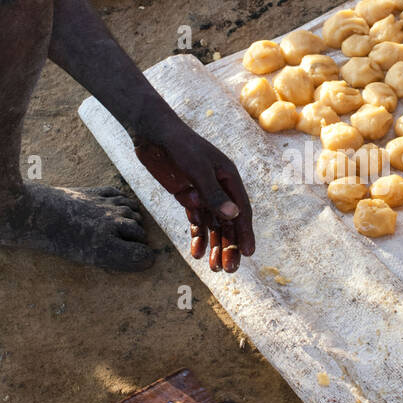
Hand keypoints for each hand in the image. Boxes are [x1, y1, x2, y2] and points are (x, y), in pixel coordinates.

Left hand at [134, 133, 254, 274]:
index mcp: (229, 179)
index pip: (242, 211)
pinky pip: (196, 221)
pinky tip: (195, 253)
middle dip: (229, 246)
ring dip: (214, 246)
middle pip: (228, 223)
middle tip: (229, 269)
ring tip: (214, 268)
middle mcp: (220, 188)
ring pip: (213, 225)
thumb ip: (213, 194)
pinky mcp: (187, 196)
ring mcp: (203, 193)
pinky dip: (197, 236)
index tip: (248, 253)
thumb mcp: (197, 170)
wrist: (154, 133)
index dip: (245, 233)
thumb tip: (234, 215)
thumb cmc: (180, 146)